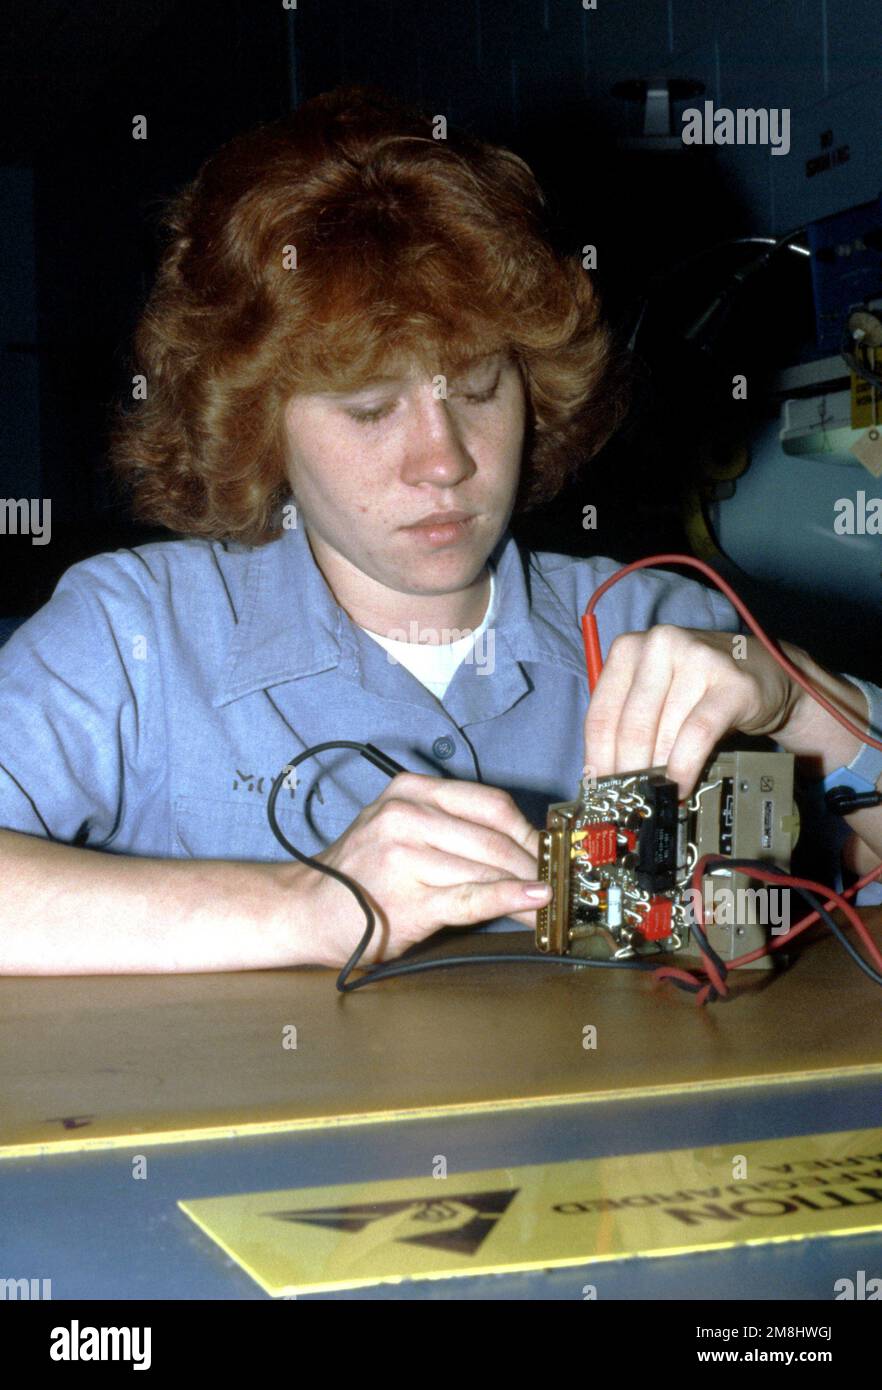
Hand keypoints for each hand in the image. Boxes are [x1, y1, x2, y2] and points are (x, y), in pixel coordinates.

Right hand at [297, 772, 550, 965]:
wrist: (304, 909)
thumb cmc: (359, 873)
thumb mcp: (399, 828)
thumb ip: (450, 827)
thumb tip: (522, 846)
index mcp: (408, 791)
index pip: (489, 803)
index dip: (527, 830)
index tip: (549, 850)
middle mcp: (405, 817)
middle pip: (493, 837)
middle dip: (533, 863)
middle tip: (558, 880)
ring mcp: (406, 857)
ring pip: (487, 867)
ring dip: (528, 886)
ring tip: (551, 900)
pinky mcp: (410, 899)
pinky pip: (472, 897)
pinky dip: (510, 900)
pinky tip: (533, 903)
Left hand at [583, 624, 801, 798]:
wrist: (760, 670)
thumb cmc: (696, 684)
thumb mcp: (653, 689)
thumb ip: (627, 721)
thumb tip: (605, 776)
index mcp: (629, 648)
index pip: (601, 714)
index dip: (597, 759)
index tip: (600, 789)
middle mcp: (660, 645)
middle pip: (630, 727)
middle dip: (628, 772)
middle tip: (630, 800)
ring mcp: (698, 660)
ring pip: (664, 734)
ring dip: (657, 774)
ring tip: (655, 796)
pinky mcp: (732, 684)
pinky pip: (698, 735)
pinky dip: (684, 767)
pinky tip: (679, 786)